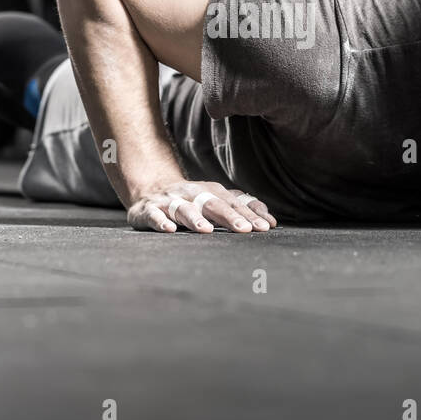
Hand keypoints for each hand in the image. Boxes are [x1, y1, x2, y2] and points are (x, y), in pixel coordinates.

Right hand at [127, 180, 277, 233]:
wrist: (150, 189)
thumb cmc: (191, 200)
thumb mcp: (215, 200)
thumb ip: (241, 208)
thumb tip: (271, 221)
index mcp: (210, 191)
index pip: (233, 203)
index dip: (250, 214)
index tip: (266, 227)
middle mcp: (192, 193)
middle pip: (213, 204)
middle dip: (229, 216)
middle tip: (245, 229)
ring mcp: (170, 201)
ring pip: (183, 208)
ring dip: (195, 218)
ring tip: (206, 230)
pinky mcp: (149, 210)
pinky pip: (155, 215)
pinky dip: (162, 222)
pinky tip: (169, 230)